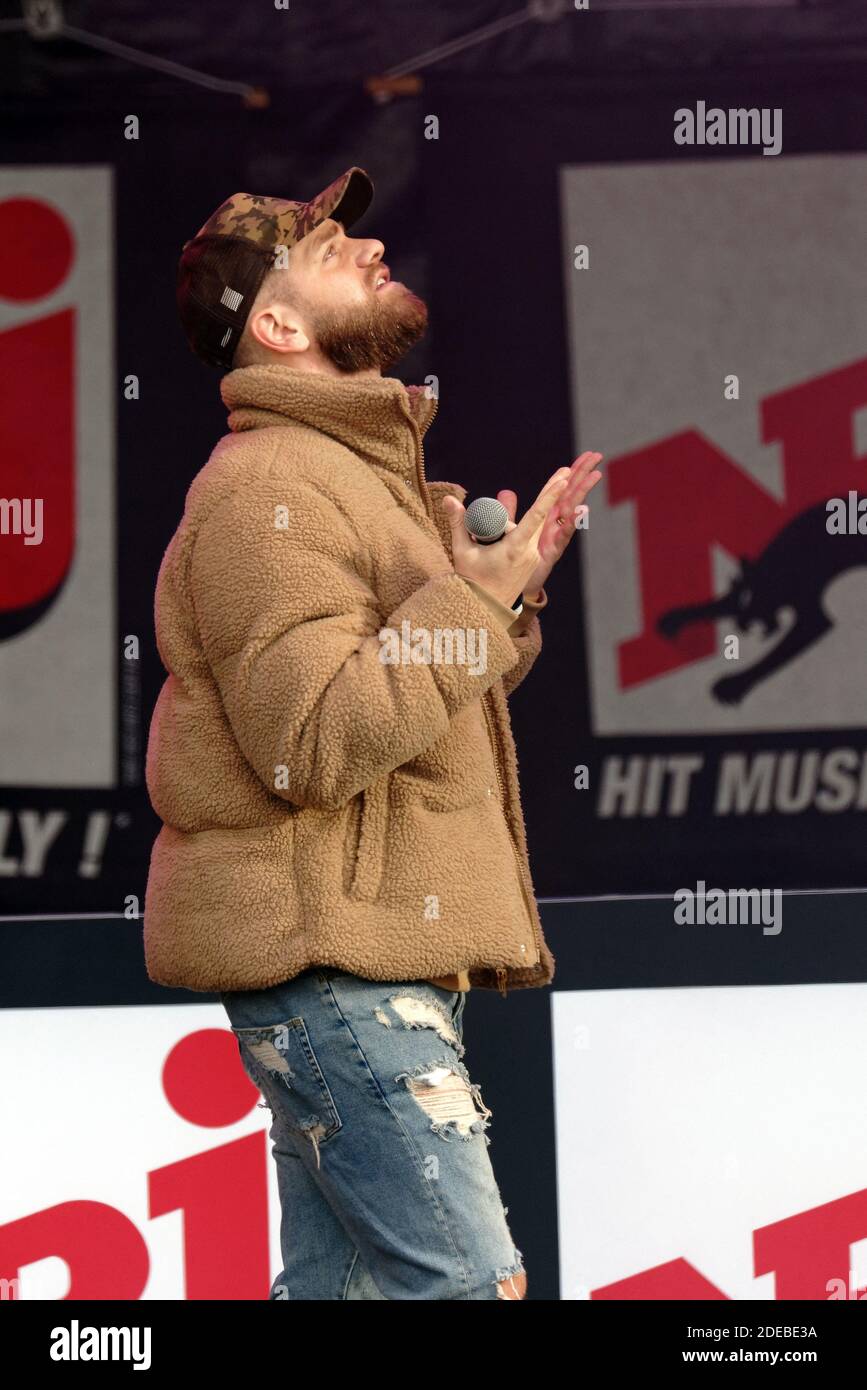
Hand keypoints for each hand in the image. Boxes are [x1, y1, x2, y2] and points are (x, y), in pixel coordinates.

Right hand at [442, 469, 573, 608]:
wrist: (485, 610)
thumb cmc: (472, 581)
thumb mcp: (462, 551)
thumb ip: (457, 523)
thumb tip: (449, 499)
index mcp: (514, 548)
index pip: (535, 516)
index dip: (550, 496)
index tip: (563, 481)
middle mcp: (529, 552)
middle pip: (532, 518)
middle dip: (539, 501)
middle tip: (556, 478)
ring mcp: (533, 558)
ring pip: (526, 530)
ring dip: (509, 529)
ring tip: (490, 550)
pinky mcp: (533, 561)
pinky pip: (527, 539)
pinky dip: (514, 536)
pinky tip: (498, 551)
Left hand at [498, 451, 602, 598]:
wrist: (513, 585)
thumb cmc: (514, 558)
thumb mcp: (508, 530)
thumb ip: (508, 511)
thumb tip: (506, 492)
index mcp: (544, 516)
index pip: (558, 490)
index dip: (569, 473)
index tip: (582, 457)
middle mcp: (553, 524)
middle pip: (570, 494)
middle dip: (583, 475)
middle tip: (596, 456)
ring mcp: (555, 536)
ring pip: (571, 509)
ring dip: (582, 492)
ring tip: (595, 475)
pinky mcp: (552, 551)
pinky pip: (563, 534)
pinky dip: (572, 522)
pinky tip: (580, 510)